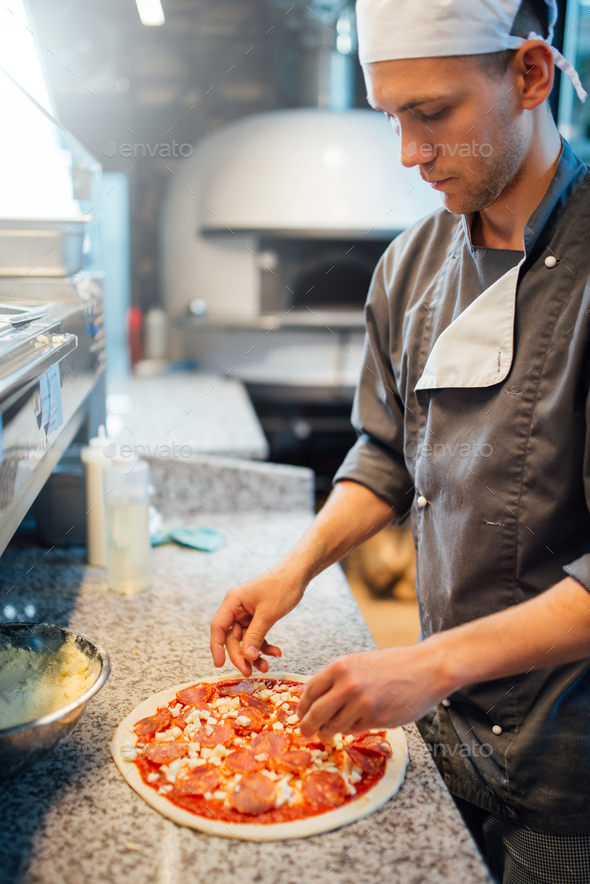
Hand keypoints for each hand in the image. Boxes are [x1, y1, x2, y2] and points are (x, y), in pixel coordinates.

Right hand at [210, 570, 302, 676]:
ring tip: (266, 667)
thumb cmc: (281, 587)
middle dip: (241, 656)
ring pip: (246, 640)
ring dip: (255, 654)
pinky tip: (276, 653)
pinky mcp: (258, 617)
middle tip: (249, 672)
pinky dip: (264, 646)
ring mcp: (247, 613)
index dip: (216, 647)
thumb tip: (246, 657)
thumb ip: (255, 636)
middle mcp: (237, 608)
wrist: (297, 574)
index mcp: (233, 602)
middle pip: (232, 638)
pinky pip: (257, 636)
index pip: (218, 627)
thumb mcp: (268, 614)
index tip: (219, 665)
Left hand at [297, 641, 452, 739]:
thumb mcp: (360, 662)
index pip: (310, 691)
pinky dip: (351, 729)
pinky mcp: (376, 719)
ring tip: (329, 731)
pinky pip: (354, 730)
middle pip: (316, 713)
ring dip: (329, 731)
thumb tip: (317, 699)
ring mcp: (362, 704)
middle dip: (307, 726)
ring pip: (334, 726)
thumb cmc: (394, 665)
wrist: (426, 669)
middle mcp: (348, 685)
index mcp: (341, 667)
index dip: (302, 706)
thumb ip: (339, 679)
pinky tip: (354, 724)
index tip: (300, 714)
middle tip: (305, 732)